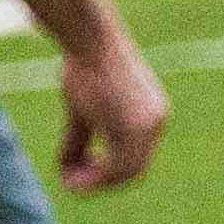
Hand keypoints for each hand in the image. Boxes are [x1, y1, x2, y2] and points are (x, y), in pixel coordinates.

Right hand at [57, 34, 170, 192]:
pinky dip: (93, 179)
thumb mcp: (82, 109)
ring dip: (95, 183)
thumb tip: (68, 167)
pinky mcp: (134, 127)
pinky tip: (70, 177)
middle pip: (133, 171)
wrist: (90, 40)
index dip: (108, 173)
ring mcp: (147, 126)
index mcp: (151, 115)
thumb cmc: (83, 66)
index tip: (80, 172)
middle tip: (70, 182)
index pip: (137, 158)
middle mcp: (156, 122)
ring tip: (67, 181)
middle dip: (101, 181)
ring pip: (125, 173)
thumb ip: (82, 139)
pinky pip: (116, 167)